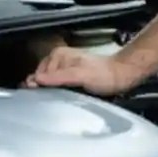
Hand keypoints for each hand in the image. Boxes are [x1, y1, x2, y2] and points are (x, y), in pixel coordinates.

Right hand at [23, 38, 140, 95]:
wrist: (121, 76)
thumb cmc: (104, 75)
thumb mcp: (80, 75)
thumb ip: (59, 77)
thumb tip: (37, 80)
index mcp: (57, 55)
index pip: (37, 75)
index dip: (39, 88)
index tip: (42, 98)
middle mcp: (58, 60)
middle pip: (41, 80)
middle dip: (44, 91)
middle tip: (52, 101)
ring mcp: (63, 69)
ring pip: (48, 85)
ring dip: (50, 94)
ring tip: (58, 101)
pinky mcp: (70, 78)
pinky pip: (56, 87)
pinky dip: (56, 94)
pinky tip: (61, 100)